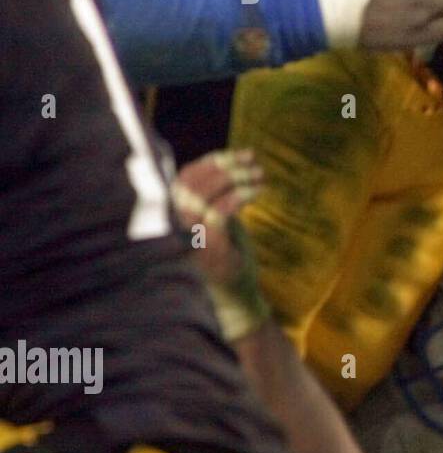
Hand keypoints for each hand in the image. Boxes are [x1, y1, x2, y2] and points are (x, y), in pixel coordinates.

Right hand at [172, 149, 267, 340]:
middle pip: (192, 181)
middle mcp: (172, 225)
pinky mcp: (207, 246)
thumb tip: (223, 163)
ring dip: (236, 177)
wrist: (232, 298)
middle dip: (226, 165)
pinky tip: (256, 192)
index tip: (241, 155)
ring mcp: (188, 236)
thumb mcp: (213, 220)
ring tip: (260, 175)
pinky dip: (239, 195)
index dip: (212, 160)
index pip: (183, 177)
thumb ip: (209, 196)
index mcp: (172, 216)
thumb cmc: (224, 256)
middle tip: (254, 162)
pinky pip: (219, 210)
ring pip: (204, 193)